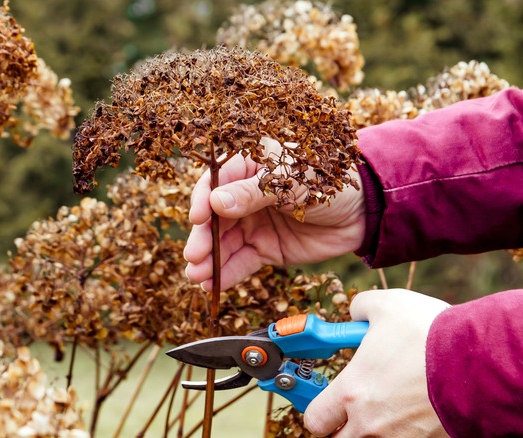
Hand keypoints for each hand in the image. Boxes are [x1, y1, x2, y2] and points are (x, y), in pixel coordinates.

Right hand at [183, 146, 365, 291]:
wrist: (364, 211)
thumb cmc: (328, 181)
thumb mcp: (290, 181)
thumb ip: (252, 193)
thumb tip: (215, 202)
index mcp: (249, 166)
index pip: (216, 182)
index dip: (202, 200)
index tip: (196, 218)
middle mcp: (244, 195)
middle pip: (215, 217)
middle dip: (203, 238)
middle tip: (193, 256)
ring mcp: (253, 224)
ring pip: (224, 243)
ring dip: (209, 260)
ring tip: (196, 276)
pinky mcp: (266, 249)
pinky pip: (242, 262)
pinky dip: (226, 274)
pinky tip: (212, 285)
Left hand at [304, 289, 449, 436]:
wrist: (481, 360)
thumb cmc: (431, 333)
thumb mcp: (386, 305)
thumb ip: (360, 309)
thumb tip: (355, 313)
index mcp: (352, 392)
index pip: (315, 419)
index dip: (317, 409)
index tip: (323, 399)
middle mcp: (371, 423)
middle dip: (340, 426)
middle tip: (348, 410)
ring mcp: (400, 437)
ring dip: (369, 431)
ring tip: (382, 410)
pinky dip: (402, 432)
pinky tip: (410, 413)